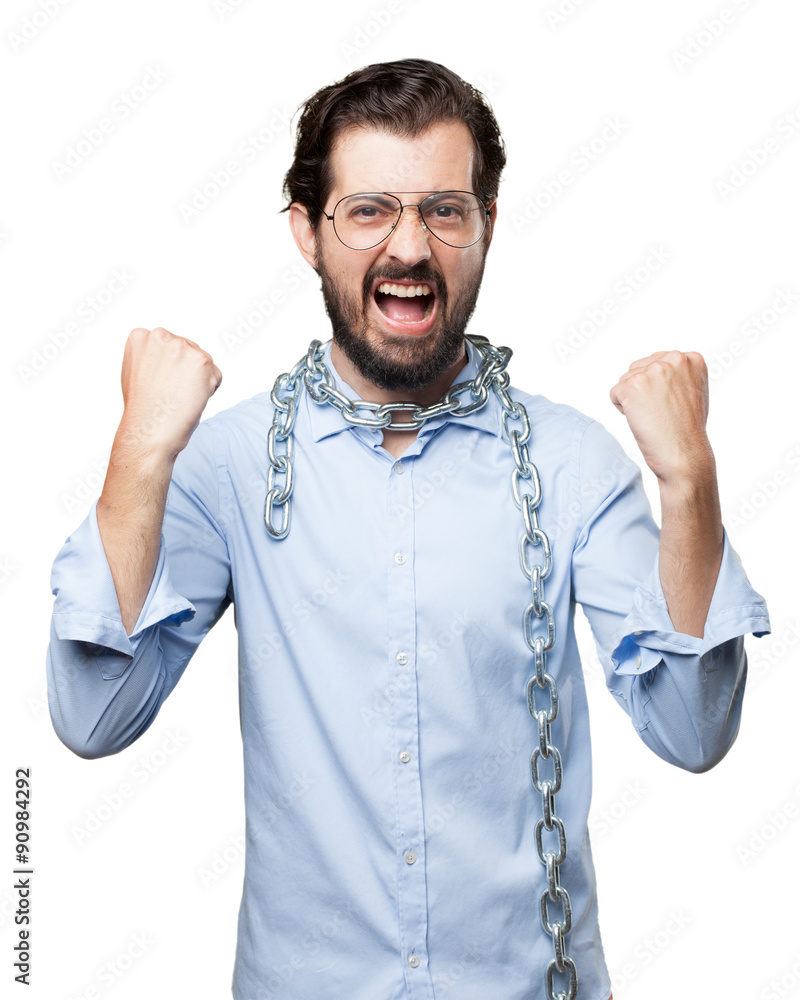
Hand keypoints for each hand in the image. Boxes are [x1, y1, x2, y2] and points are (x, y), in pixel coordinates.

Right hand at [118, 326, 221, 461]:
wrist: (148, 432)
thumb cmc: (142, 410)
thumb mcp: (135, 372)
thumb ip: (151, 356)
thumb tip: (170, 355)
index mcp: (140, 336)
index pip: (169, 345)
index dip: (169, 369)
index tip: (159, 384)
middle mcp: (160, 335)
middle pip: (189, 350)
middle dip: (186, 372)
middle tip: (170, 394)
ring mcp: (182, 347)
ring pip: (204, 363)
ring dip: (198, 381)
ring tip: (178, 397)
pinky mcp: (202, 361)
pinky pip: (216, 376)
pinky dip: (209, 391)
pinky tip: (190, 400)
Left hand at [609, 350, 712, 482]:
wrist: (684, 454)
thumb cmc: (687, 430)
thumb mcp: (693, 391)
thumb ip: (677, 374)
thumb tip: (653, 365)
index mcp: (691, 359)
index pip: (656, 362)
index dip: (657, 387)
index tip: (670, 405)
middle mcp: (674, 359)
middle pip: (638, 368)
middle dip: (642, 391)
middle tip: (660, 413)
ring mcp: (653, 371)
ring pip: (625, 380)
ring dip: (632, 400)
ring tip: (653, 417)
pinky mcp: (633, 385)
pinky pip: (614, 393)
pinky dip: (622, 409)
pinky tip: (642, 420)